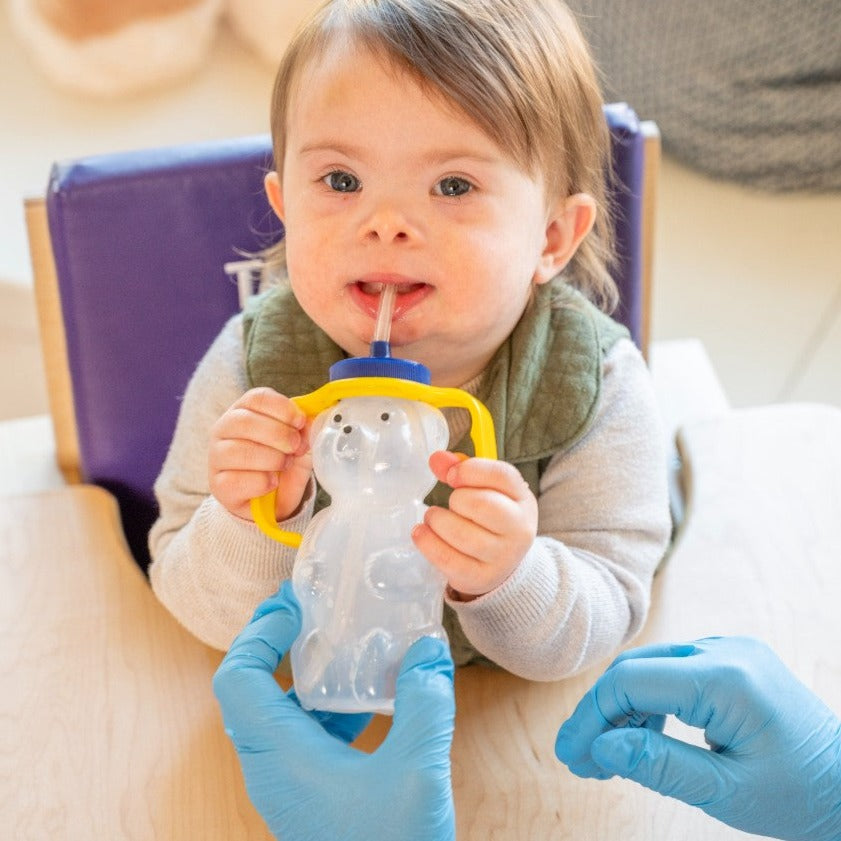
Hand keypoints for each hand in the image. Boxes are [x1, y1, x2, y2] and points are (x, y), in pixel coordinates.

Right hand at [208, 387, 311, 520]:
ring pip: (241, 451)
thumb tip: (311, 419)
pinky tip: (272, 483)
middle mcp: (224, 430)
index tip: (300, 422)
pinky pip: (239, 480)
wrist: (274, 499)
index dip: (282, 408)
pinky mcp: (219, 486)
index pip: (256, 398)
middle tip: (295, 447)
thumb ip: (304, 428)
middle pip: (245, 421)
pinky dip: (263, 482)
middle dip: (279, 434)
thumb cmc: (282, 462)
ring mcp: (217, 457)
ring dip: (273, 459)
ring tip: (284, 465)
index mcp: (243, 410)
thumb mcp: (299, 441)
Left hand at [213, 582, 455, 840]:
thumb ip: (424, 703)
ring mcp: (288, 784)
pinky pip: (303, 736)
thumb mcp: (417, 771)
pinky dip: (327, 707)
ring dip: (304, 675)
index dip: (258, 634)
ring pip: (278, 713)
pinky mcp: (309, 796)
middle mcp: (272, 767)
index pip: (238, 678)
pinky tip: (371, 700)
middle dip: (278, 645)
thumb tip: (428, 647)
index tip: (294, 606)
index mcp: (279, 756)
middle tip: (311, 612)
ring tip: (343, 646)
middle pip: (252, 689)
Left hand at [413, 451, 537, 599]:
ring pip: (463, 534)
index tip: (452, 475)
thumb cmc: (490, 519)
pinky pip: (449, 560)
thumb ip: (461, 470)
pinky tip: (421, 533)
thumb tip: (437, 459)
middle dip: (457, 500)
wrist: (502, 565)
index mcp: (522, 499)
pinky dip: (428, 543)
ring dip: (438, 521)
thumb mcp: (485, 491)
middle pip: (482, 504)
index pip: (502, 475)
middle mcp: (519, 529)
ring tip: (432, 518)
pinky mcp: (481, 578)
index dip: (471, 470)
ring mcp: (502, 557)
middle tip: (450, 504)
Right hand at [555, 636, 840, 840]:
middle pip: (636, 671)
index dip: (592, 717)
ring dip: (623, 712)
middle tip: (579, 760)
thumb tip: (600, 747)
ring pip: (652, 671)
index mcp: (726, 678)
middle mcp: (725, 651)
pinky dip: (651, 706)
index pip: (631, 681)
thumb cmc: (801, 796)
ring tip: (605, 759)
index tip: (571, 754)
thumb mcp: (727, 793)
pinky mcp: (733, 662)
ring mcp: (730, 652)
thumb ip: (659, 765)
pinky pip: (675, 675)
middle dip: (602, 715)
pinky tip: (639, 741)